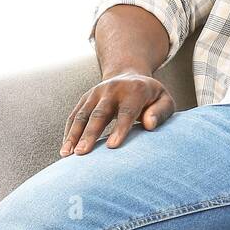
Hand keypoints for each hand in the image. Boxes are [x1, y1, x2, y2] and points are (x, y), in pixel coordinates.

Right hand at [60, 72, 174, 155]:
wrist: (129, 75)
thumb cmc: (151, 96)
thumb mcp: (164, 100)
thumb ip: (160, 112)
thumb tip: (149, 125)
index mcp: (134, 90)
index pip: (126, 112)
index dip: (119, 129)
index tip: (111, 147)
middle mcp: (111, 90)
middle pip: (99, 114)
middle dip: (90, 134)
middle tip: (82, 153)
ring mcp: (95, 93)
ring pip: (82, 115)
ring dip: (73, 135)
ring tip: (67, 154)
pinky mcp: (85, 99)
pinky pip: (74, 116)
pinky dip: (68, 132)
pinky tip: (65, 149)